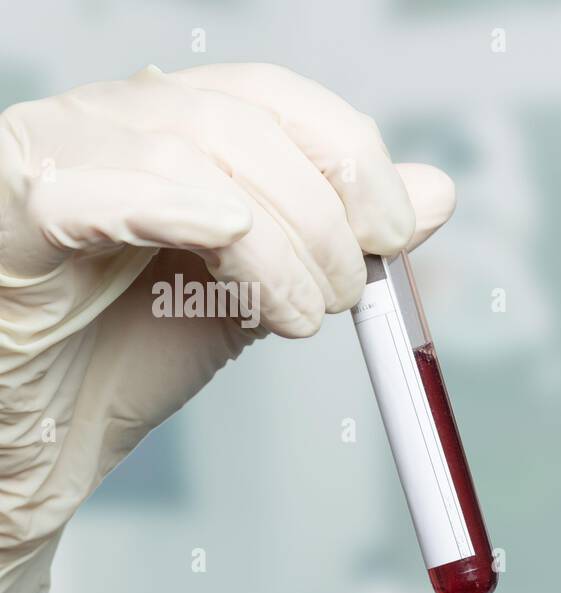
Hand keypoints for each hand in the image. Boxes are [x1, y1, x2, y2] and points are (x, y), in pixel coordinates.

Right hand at [0, 63, 455, 592]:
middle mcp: (112, 124)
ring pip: (188, 153)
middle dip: (322, 215)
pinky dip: (171, 206)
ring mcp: (54, 157)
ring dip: (273, 243)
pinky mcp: (8, 210)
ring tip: (295, 316)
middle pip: (245, 121)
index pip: (277, 98)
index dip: (351, 158)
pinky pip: (87, 186)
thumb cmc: (130, 356)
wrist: (41, 443)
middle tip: (345, 299)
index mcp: (175, 130)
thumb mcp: (265, 292)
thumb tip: (434, 194)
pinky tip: (222, 241)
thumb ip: (342, 241)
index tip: (396, 233)